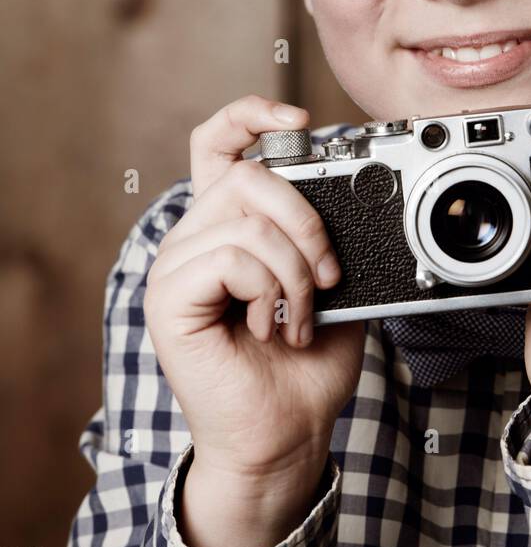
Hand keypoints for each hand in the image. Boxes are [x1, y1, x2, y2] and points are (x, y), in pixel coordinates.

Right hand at [144, 95, 364, 481]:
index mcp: (227, 224)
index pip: (217, 142)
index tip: (298, 118)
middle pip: (248, 174)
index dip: (250, 114)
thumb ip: (324, 232)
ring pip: (247, 219)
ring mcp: (175, 266)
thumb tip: (346, 185)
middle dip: (306, 220)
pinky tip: (269, 327)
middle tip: (327, 273)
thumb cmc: (306, 364)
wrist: (286, 432)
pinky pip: (231, 256)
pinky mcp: (168, 298)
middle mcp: (194, 236)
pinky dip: (269, 291)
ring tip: (299, 316)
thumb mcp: (330, 280)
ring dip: (295, 272)